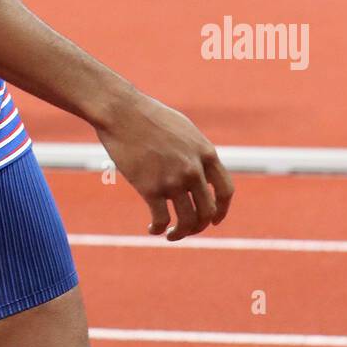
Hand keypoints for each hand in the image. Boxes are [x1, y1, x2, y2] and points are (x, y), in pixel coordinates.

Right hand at [96, 89, 233, 240]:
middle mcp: (193, 169)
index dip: (222, 210)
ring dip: (181, 233)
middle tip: (188, 229)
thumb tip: (202, 171)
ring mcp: (173, 179)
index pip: (225, 191)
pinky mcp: (151, 188)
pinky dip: (159, 229)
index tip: (214, 221)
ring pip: (187, 221)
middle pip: (207, 211)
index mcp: (205, 153)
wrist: (122, 112)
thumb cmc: (149, 116)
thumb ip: (196, 152)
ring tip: (171, 235)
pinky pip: (162, 220)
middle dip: (199, 226)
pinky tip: (152, 228)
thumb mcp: (183, 130)